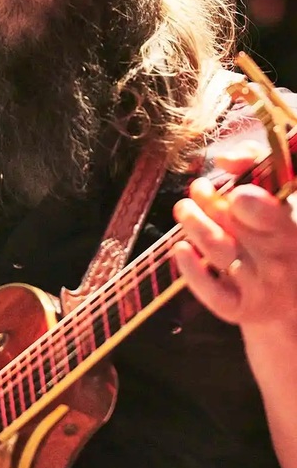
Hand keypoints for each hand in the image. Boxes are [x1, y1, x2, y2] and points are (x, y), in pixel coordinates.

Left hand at [173, 141, 296, 329]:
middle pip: (239, 229)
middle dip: (210, 206)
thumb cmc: (279, 231)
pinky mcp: (240, 309)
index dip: (250, 205)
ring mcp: (260, 287)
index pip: (272, 217)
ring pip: (219, 252)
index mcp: (292, 228)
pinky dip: (192, 271)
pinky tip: (180, 248)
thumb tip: (224, 159)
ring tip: (184, 208)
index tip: (235, 193)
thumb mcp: (280, 195)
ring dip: (195, 225)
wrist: (292, 294)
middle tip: (198, 188)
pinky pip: (212, 294)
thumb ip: (256, 164)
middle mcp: (279, 260)